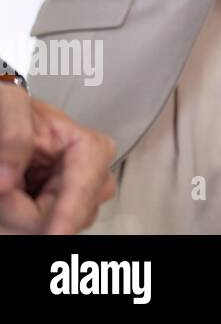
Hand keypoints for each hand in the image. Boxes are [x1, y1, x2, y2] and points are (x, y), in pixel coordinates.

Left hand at [0, 87, 116, 233]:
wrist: (7, 118)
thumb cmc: (15, 108)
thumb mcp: (11, 105)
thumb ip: (13, 134)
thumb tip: (7, 181)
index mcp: (89, 147)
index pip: (83, 186)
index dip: (69, 213)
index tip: (55, 233)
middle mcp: (93, 174)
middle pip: (67, 213)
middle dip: (28, 210)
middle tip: (3, 187)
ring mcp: (80, 194)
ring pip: (54, 225)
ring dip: (22, 212)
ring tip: (10, 184)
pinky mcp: (65, 206)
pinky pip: (43, 226)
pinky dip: (22, 214)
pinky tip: (18, 193)